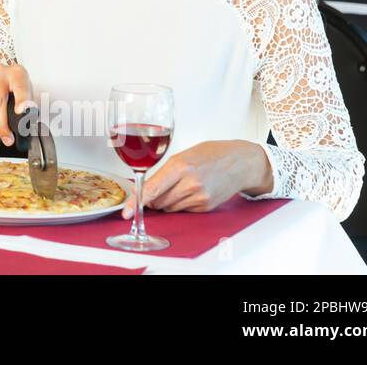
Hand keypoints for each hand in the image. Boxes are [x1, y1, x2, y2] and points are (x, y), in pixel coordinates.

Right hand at [0, 63, 34, 145]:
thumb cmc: (14, 89)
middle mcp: (0, 73)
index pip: (20, 86)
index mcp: (18, 73)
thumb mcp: (26, 94)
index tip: (21, 111)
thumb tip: (29, 124)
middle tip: (8, 139)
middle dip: (3, 124)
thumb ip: (28, 108)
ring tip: (3, 129)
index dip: (21, 99)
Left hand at [122, 140, 272, 218]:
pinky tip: (191, 191)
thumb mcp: (183, 155)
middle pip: (157, 201)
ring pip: (169, 207)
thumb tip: (144, 189)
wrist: (241, 162)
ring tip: (181, 185)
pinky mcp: (206, 206)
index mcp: (180, 165)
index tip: (125, 212)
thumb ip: (163, 171)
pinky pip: (183, 210)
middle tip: (163, 185)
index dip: (136, 201)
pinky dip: (181, 203)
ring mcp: (199, 197)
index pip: (151, 189)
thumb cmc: (211, 154)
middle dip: (153, 197)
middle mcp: (190, 183)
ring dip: (167, 200)